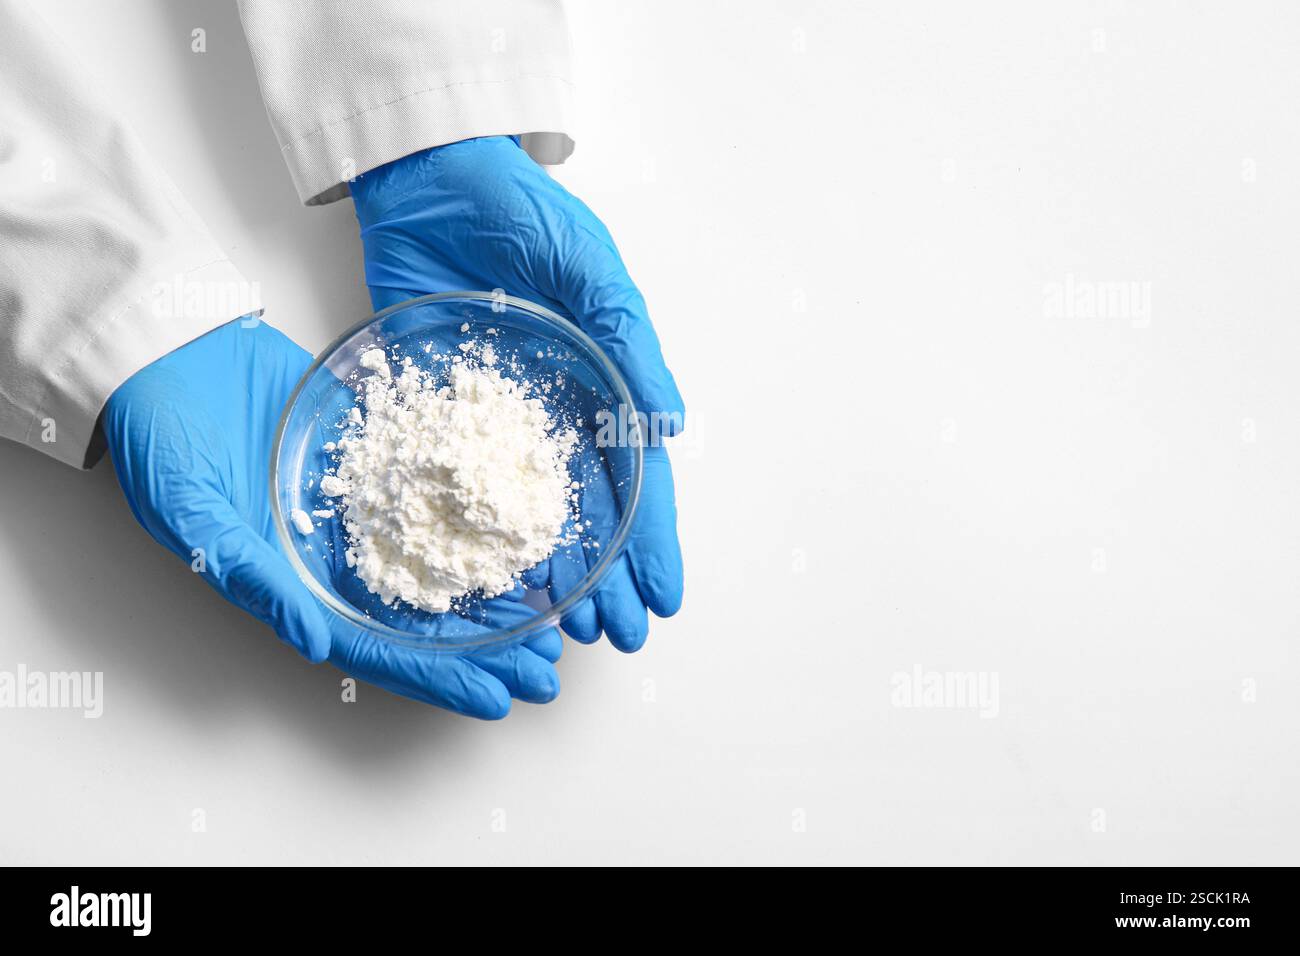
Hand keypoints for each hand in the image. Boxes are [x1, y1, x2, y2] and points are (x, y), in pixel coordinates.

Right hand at [103, 319, 559, 717]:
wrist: (169, 352)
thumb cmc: (159, 437)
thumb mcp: (191, 512)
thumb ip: (251, 575)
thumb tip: (311, 641)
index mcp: (291, 584)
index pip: (377, 648)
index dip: (438, 676)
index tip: (498, 696)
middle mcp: (333, 558)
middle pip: (423, 620)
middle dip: (487, 650)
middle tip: (549, 671)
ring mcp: (360, 511)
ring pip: (441, 565)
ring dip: (494, 596)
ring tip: (555, 619)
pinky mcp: (377, 460)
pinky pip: (439, 497)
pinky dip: (481, 517)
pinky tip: (526, 531)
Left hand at [350, 135, 684, 651]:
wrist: (427, 176)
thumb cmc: (520, 209)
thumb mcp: (591, 269)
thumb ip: (629, 345)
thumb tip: (670, 428)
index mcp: (604, 383)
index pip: (638, 477)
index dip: (653, 540)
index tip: (663, 596)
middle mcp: (556, 412)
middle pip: (590, 511)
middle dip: (609, 576)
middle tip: (616, 636)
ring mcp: (494, 420)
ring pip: (527, 514)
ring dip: (551, 573)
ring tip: (562, 629)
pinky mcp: (436, 414)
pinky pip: (453, 489)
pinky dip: (468, 537)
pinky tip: (481, 582)